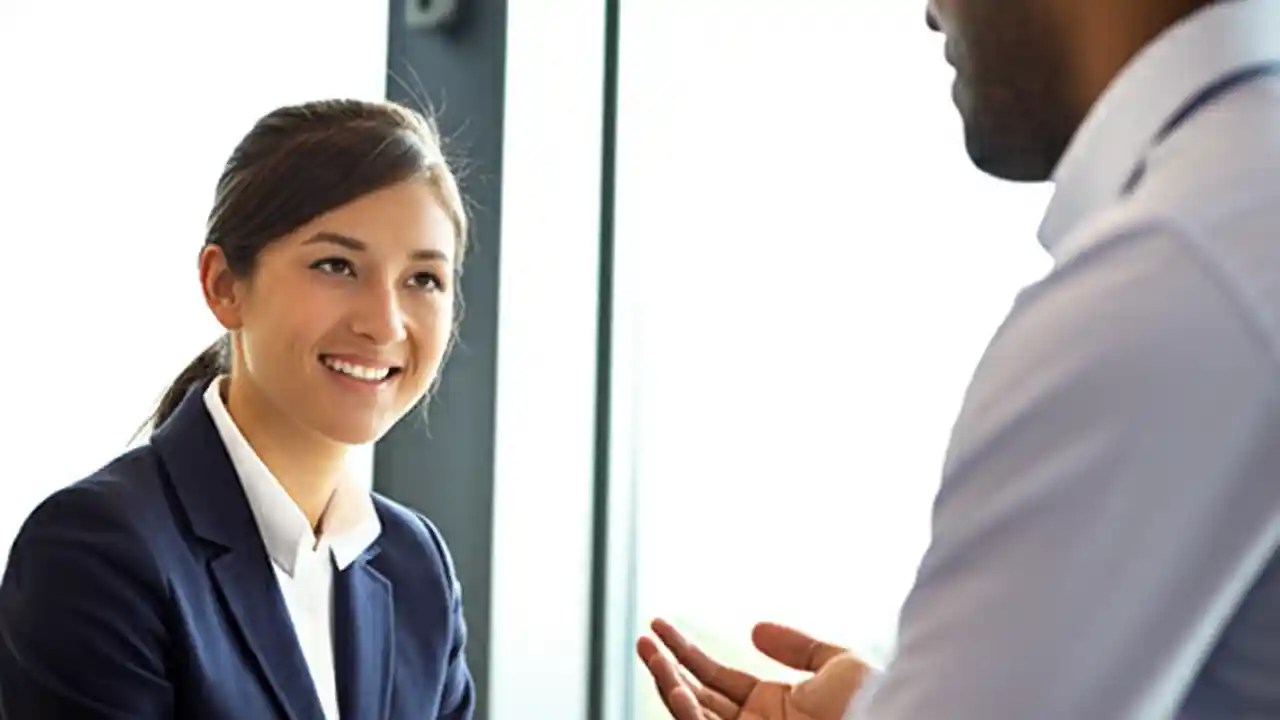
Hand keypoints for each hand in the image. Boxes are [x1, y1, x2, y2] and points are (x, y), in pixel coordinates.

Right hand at [637, 619, 868, 719]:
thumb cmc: (872, 706)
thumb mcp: (838, 665)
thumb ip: (797, 646)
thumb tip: (754, 630)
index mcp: (772, 707)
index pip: (715, 677)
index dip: (686, 651)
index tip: (660, 626)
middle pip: (695, 695)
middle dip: (666, 666)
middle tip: (644, 637)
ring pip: (691, 714)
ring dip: (666, 683)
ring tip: (647, 650)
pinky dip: (684, 710)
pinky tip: (673, 682)